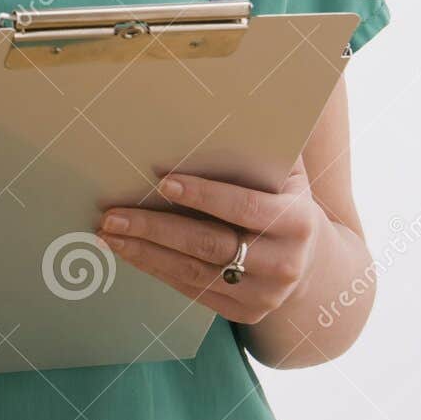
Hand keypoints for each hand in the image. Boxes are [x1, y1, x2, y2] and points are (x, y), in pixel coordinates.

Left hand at [94, 159, 320, 323]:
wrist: (311, 261)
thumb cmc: (285, 200)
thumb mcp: (286, 175)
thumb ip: (261, 148)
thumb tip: (223, 107)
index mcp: (297, 221)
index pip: (245, 207)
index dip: (204, 195)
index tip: (162, 182)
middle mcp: (284, 264)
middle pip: (210, 245)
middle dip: (155, 229)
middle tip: (113, 215)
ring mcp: (265, 295)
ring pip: (194, 273)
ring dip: (145, 253)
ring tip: (109, 234)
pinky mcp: (244, 312)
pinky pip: (193, 291)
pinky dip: (157, 270)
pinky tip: (130, 252)